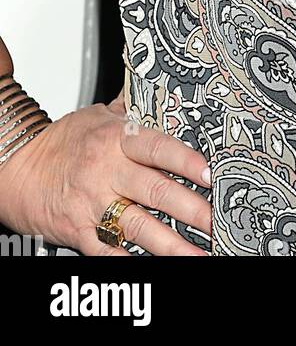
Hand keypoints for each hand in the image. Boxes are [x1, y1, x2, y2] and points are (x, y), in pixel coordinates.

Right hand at [0, 93, 211, 255]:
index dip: (186, 161)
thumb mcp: (99, 115)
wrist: (19, 169)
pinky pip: (109, 251)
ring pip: (138, 226)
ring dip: (172, 244)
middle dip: (191, 209)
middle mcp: (106, 172)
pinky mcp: (80, 232)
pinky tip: (153, 267)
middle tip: (217, 222)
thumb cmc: (62, 142)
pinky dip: (131, 260)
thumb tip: (163, 87)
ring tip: (200, 253)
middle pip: (155, 191)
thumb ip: (133, 108)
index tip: (211, 174)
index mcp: (115, 139)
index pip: (157, 148)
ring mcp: (93, 205)